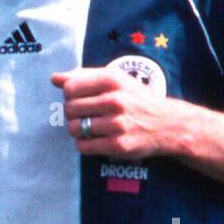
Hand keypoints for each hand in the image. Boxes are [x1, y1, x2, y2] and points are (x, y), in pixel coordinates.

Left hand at [52, 66, 182, 160]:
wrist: (168, 124)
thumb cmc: (136, 99)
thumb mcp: (116, 80)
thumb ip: (84, 76)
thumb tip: (54, 78)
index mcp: (112, 80)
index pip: (69, 88)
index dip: (69, 95)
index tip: (80, 99)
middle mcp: (115, 100)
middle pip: (70, 109)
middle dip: (73, 113)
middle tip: (85, 115)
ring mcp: (117, 124)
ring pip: (75, 128)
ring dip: (77, 130)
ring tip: (90, 127)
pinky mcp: (119, 145)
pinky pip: (84, 146)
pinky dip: (84, 144)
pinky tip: (95, 139)